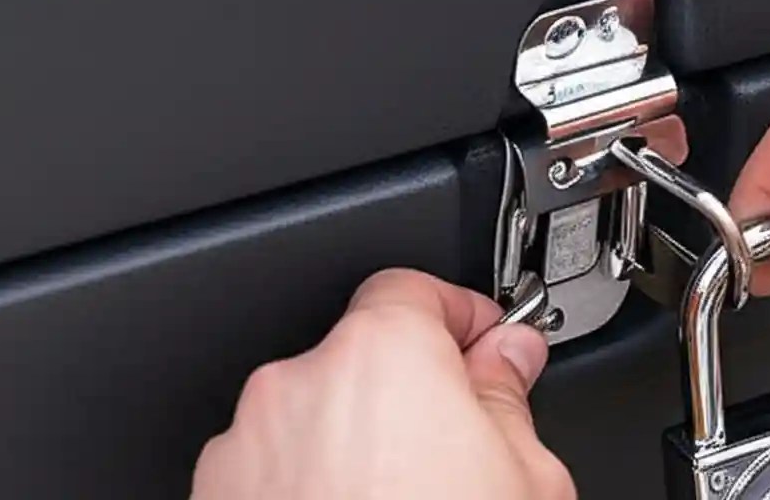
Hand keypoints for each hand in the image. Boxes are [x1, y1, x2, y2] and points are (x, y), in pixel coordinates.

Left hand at [191, 269, 574, 499]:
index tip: (488, 346)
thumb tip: (506, 361)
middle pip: (365, 357)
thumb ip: (507, 396)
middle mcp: (296, 390)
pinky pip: (273, 471)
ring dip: (358, 444)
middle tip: (463, 445)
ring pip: (316, 418)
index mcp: (379, 358)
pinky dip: (311, 489)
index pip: (416, 290)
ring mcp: (244, 453)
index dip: (462, 317)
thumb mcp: (525, 478)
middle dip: (414, 391)